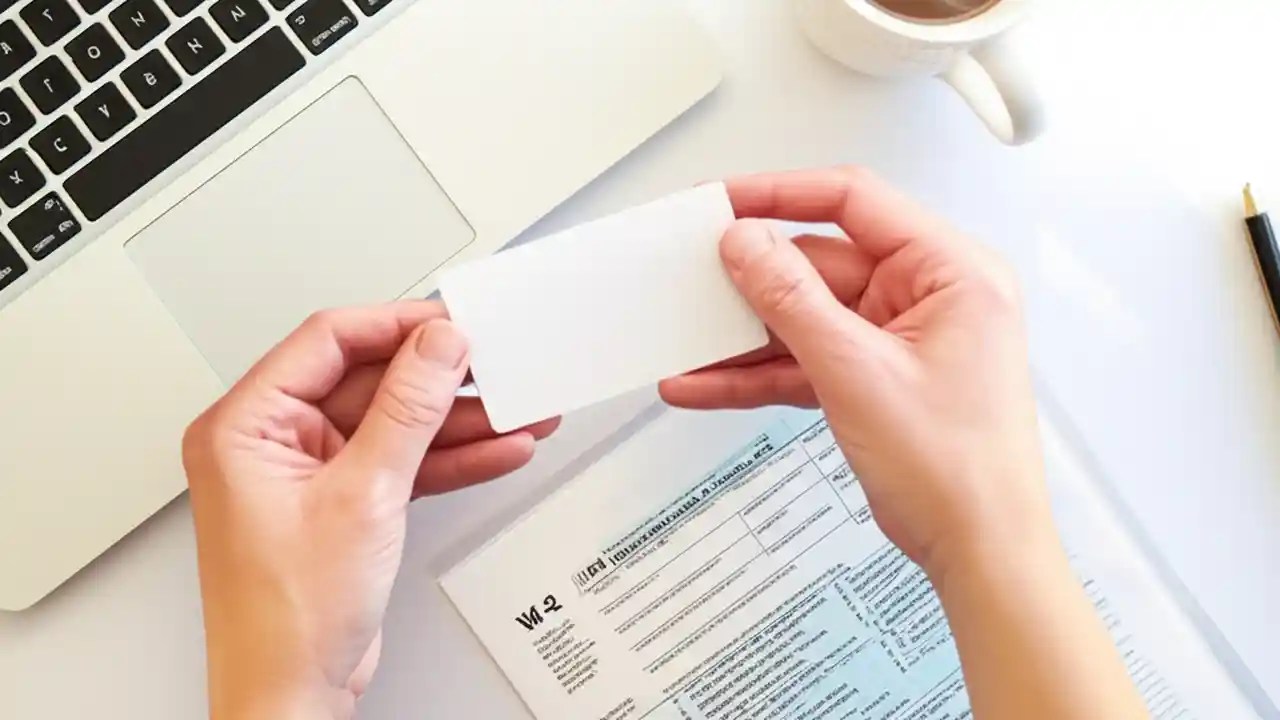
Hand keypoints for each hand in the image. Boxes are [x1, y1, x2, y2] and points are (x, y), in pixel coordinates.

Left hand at [183, 301, 557, 718]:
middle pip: (370, 381)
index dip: (396, 325)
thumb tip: (437, 347)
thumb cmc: (286, 617)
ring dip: (458, 421)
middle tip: (495, 366)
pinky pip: (402, 462)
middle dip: (441, 381)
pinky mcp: (344, 502)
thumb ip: (407, 411)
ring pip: (395, 423)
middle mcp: (272, 442)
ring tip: (517, 409)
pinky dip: (449, 458)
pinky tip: (496, 448)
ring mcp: (310, 473)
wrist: (293, 694)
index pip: (328, 341)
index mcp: (245, 426)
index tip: (451, 322)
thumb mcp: (363, 496)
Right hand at [660, 167, 1051, 581]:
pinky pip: (806, 359)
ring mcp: (899, 339)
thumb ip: (793, 300)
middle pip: (821, 263)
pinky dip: (760, 372)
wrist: (980, 552)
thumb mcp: (858, 373)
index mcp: (952, 272)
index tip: (725, 200)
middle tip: (695, 280)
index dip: (781, 194)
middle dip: (752, 282)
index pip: (854, 202)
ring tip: (690, 340)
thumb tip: (748, 244)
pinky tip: (709, 382)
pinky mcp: (875, 377)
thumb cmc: (962, 472)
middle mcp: (929, 296)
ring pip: (805, 316)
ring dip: (746, 336)